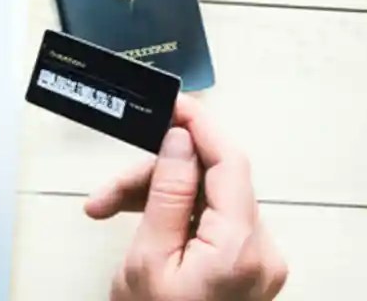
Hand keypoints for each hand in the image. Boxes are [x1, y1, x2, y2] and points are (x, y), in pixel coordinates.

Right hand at [85, 95, 286, 300]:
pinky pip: (207, 219)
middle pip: (209, 180)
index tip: (171, 103)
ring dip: (153, 196)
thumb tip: (179, 141)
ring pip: (203, 198)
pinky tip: (134, 219)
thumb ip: (165, 194)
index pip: (230, 163)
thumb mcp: (147, 259)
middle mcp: (260, 250)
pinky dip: (170, 214)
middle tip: (108, 191)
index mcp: (241, 248)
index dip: (200, 125)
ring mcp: (254, 259)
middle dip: (154, 174)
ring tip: (106, 209)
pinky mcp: (243, 264)